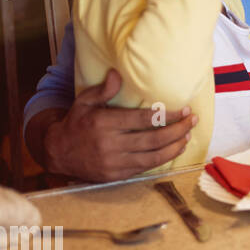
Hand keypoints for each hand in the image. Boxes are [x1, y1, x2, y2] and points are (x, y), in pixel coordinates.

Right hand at [42, 69, 196, 181]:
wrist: (57, 152)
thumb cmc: (76, 123)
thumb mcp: (84, 102)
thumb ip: (103, 90)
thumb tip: (117, 74)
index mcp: (104, 123)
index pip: (144, 119)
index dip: (168, 116)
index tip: (184, 110)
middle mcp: (110, 144)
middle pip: (154, 139)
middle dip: (178, 131)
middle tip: (192, 122)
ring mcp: (113, 162)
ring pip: (154, 157)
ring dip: (175, 147)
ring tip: (187, 136)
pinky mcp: (115, 176)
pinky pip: (145, 168)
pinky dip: (162, 159)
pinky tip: (173, 150)